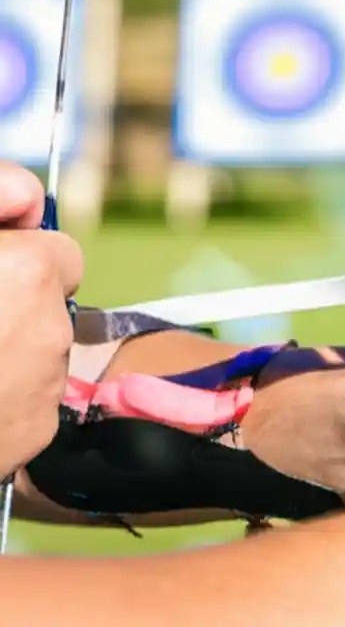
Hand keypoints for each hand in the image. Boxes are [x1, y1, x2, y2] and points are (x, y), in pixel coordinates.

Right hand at [0, 161, 82, 474]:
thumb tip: (26, 196)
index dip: (19, 253)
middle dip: (12, 300)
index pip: (56, 249)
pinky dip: (0, 393)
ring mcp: (45, 383)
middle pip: (47, 302)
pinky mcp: (36, 429)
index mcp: (24, 271)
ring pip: (38, 349)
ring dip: (4, 345)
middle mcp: (47, 326)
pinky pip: (27, 397)